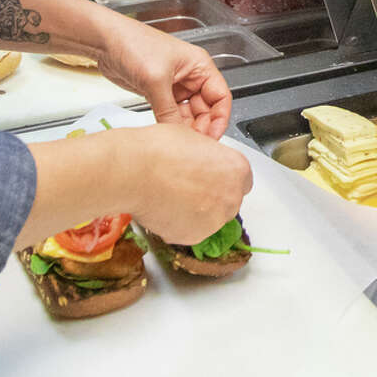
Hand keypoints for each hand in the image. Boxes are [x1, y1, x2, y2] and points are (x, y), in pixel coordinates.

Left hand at [94, 16, 232, 137]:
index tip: (212, 137)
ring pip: (188, 113)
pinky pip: (171, 113)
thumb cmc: (133, 43)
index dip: (220, 118)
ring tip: (180, 142)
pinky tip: (168, 134)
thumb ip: (169, 110)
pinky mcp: (158, 92)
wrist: (105, 42)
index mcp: (199, 66)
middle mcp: (190, 76)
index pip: (221, 96)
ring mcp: (174, 85)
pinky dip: (171, 124)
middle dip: (201, 126)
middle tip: (192, 143)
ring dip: (185, 127)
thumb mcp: (156, 80)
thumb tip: (178, 134)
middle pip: (206, 108)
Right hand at [119, 124, 253, 244]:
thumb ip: (208, 156)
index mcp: (236, 170)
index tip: (210, 178)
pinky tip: (164, 208)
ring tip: (171, 196)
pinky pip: (190, 232)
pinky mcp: (194, 236)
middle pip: (227, 201)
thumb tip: (202, 160)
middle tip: (187, 187)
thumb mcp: (193, 139)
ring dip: (196, 212)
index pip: (241, 180)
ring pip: (209, 219)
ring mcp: (214, 220)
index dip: (222, 179)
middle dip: (210, 197)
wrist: (135, 171)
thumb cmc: (159, 151)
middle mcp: (231, 197)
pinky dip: (179, 225)